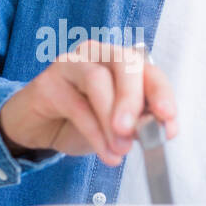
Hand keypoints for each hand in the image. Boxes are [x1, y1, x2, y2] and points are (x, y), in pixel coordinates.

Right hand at [0, 40, 177, 166]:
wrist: (38, 128)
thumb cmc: (78, 120)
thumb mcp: (116, 126)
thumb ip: (138, 123)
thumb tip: (160, 129)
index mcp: (120, 60)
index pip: (148, 69)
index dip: (161, 94)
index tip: (168, 120)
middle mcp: (97, 54)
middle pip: (124, 63)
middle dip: (134, 99)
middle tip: (137, 132)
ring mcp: (71, 64)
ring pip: (97, 80)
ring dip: (111, 118)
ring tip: (120, 149)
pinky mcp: (48, 82)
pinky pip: (75, 105)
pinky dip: (94, 132)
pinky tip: (105, 152)